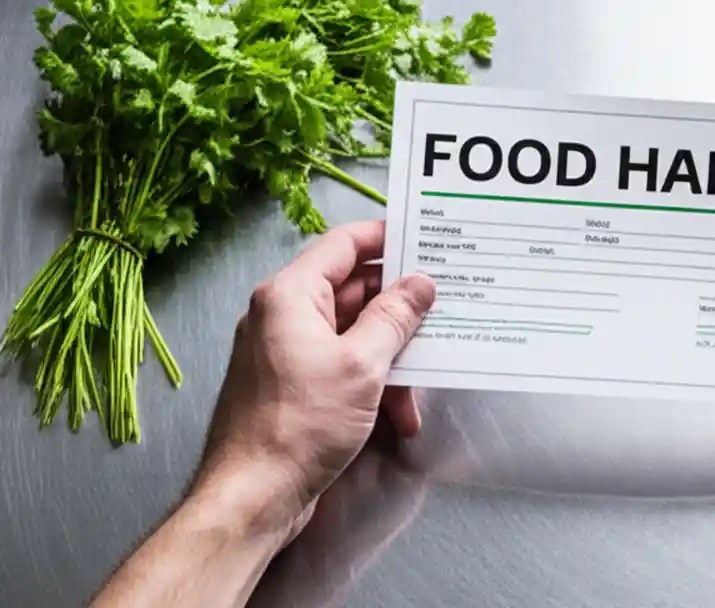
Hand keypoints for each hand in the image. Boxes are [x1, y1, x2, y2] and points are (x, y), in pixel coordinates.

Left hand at [192, 220, 435, 537]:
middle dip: (399, 311)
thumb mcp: (362, 365)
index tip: (425, 240)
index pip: (343, 244)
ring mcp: (287, 351)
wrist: (253, 495)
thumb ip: (394, 317)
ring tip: (419, 389)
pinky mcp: (294, 385)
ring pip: (354, 335)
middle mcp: (284, 316)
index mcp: (291, 295)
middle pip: (353, 292)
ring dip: (392, 359)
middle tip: (442, 311)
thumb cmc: (299, 424)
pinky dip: (373, 385)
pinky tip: (398, 418)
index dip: (386, 238)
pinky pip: (343, 367)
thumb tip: (420, 283)